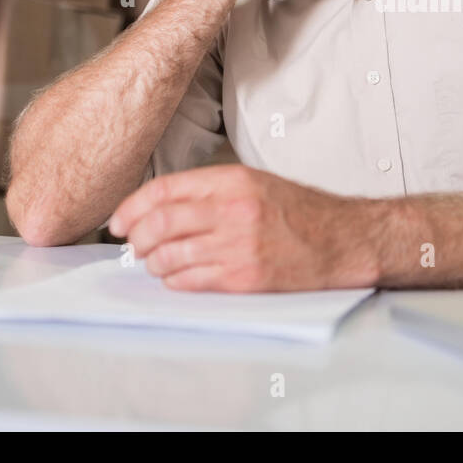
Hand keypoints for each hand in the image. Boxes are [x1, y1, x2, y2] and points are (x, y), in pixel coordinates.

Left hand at [108, 165, 378, 291]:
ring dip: (154, 264)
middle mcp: (234, 210)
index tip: (119, 221)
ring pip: (169, 257)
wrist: (343, 241)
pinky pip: (190, 281)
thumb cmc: (302, 214)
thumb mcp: (256, 184)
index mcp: (234, 181)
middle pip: (159, 224)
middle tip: (134, 247)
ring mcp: (239, 246)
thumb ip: (211, 191)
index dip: (132, 207)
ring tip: (158, 264)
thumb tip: (159, 208)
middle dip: (136, 239)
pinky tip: (179, 277)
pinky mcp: (245, 278)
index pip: (165, 191)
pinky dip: (175, 281)